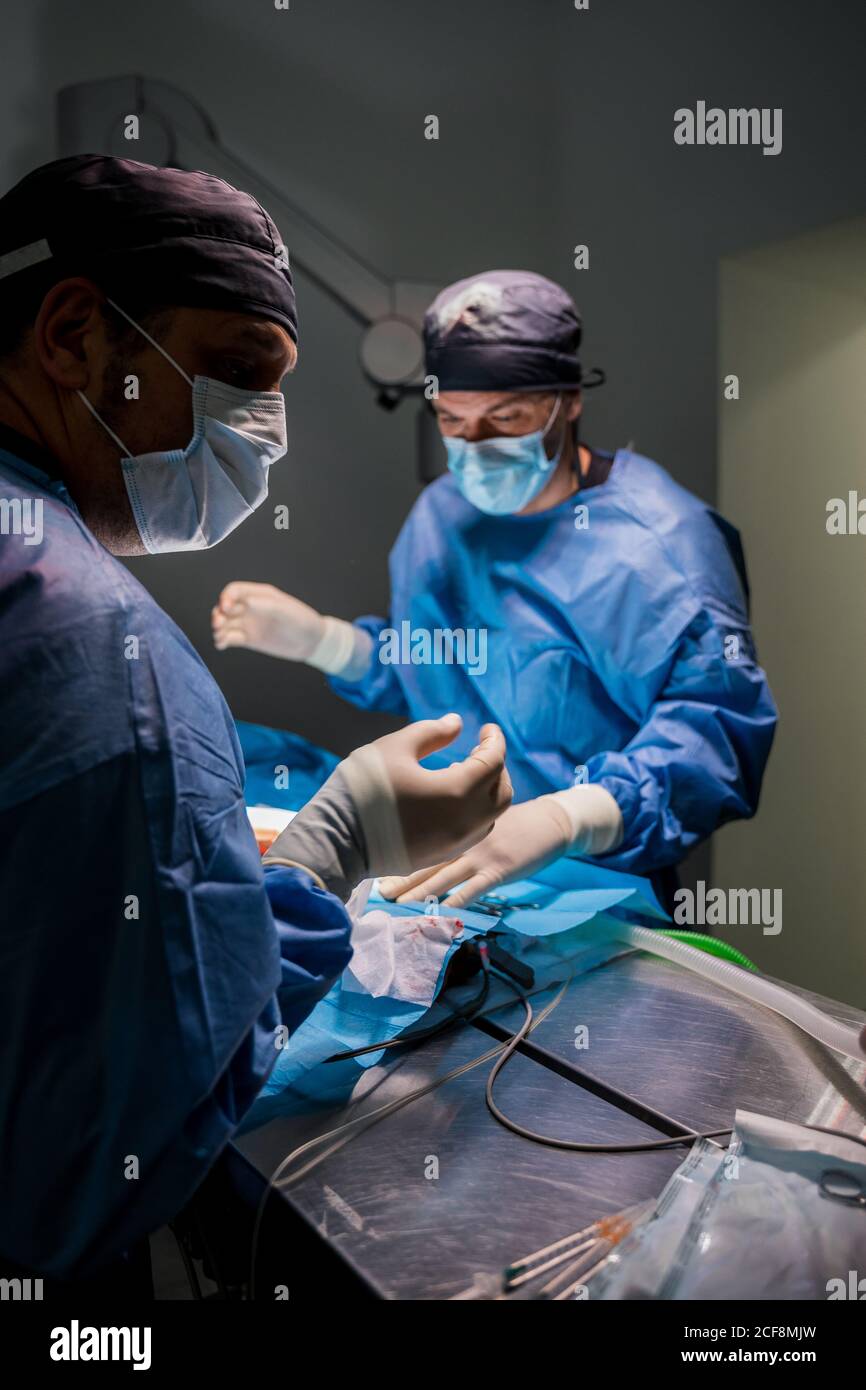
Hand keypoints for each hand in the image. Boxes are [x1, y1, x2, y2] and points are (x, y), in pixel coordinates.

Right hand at [211, 581, 323, 659]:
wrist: (311, 642)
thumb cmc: (302, 621)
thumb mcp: (286, 610)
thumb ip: (266, 605)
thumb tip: (246, 602)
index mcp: (259, 595)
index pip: (234, 591)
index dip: (226, 597)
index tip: (226, 608)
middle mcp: (250, 607)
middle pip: (225, 607)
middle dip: (218, 614)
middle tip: (219, 624)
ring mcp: (248, 623)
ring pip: (225, 623)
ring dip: (218, 628)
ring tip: (219, 636)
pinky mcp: (248, 639)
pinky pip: (229, 638)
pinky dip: (222, 641)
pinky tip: (221, 644)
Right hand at [357, 714, 512, 873]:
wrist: (336, 840)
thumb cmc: (363, 788)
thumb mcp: (395, 747)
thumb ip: (431, 732)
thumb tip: (456, 723)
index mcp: (458, 791)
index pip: (493, 761)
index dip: (494, 740)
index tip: (486, 728)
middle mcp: (465, 822)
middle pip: (502, 792)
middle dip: (496, 767)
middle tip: (478, 750)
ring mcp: (454, 844)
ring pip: (490, 816)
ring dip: (486, 792)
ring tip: (462, 772)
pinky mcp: (440, 855)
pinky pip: (472, 832)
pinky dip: (473, 812)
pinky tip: (450, 799)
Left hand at [378, 794, 573, 907]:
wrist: (549, 822)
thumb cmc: (515, 821)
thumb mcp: (484, 810)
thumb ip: (460, 811)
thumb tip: (437, 804)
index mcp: (459, 828)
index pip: (424, 842)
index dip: (402, 856)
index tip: (379, 868)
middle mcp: (465, 840)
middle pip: (428, 862)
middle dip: (403, 879)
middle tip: (380, 893)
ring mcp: (482, 855)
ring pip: (446, 876)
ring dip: (422, 892)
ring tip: (400, 905)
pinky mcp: (499, 869)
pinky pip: (475, 888)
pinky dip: (458, 900)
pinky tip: (443, 911)